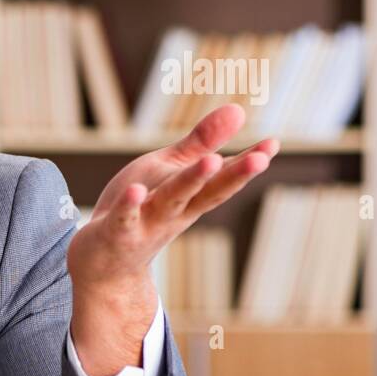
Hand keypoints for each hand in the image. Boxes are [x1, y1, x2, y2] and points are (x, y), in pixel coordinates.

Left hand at [66, 104, 277, 375]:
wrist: (103, 266)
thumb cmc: (142, 210)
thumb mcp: (171, 172)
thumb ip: (202, 144)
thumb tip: (239, 109)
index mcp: (190, 197)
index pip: (223, 179)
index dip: (247, 164)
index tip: (273, 145)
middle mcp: (175, 212)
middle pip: (207, 193)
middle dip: (234, 176)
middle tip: (260, 159)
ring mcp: (146, 224)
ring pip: (171, 201)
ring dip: (191, 182)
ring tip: (211, 162)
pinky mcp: (115, 233)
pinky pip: (123, 219)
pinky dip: (129, 207)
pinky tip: (134, 190)